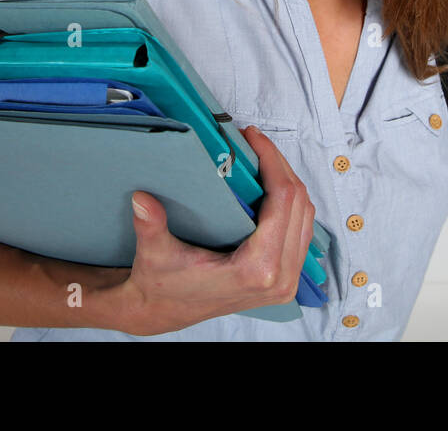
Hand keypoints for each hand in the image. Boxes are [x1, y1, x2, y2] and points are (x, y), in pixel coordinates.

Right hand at [113, 125, 315, 335]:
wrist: (164, 311)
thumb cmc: (161, 283)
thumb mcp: (155, 253)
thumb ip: (150, 225)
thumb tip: (141, 197)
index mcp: (256, 270)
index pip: (283, 201)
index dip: (273, 161)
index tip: (253, 137)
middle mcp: (279, 278)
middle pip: (299, 204)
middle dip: (280, 165)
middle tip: (255, 141)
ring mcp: (286, 282)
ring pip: (306, 217)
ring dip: (288, 182)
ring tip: (262, 157)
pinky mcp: (285, 279)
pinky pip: (302, 231)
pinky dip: (291, 204)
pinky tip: (270, 185)